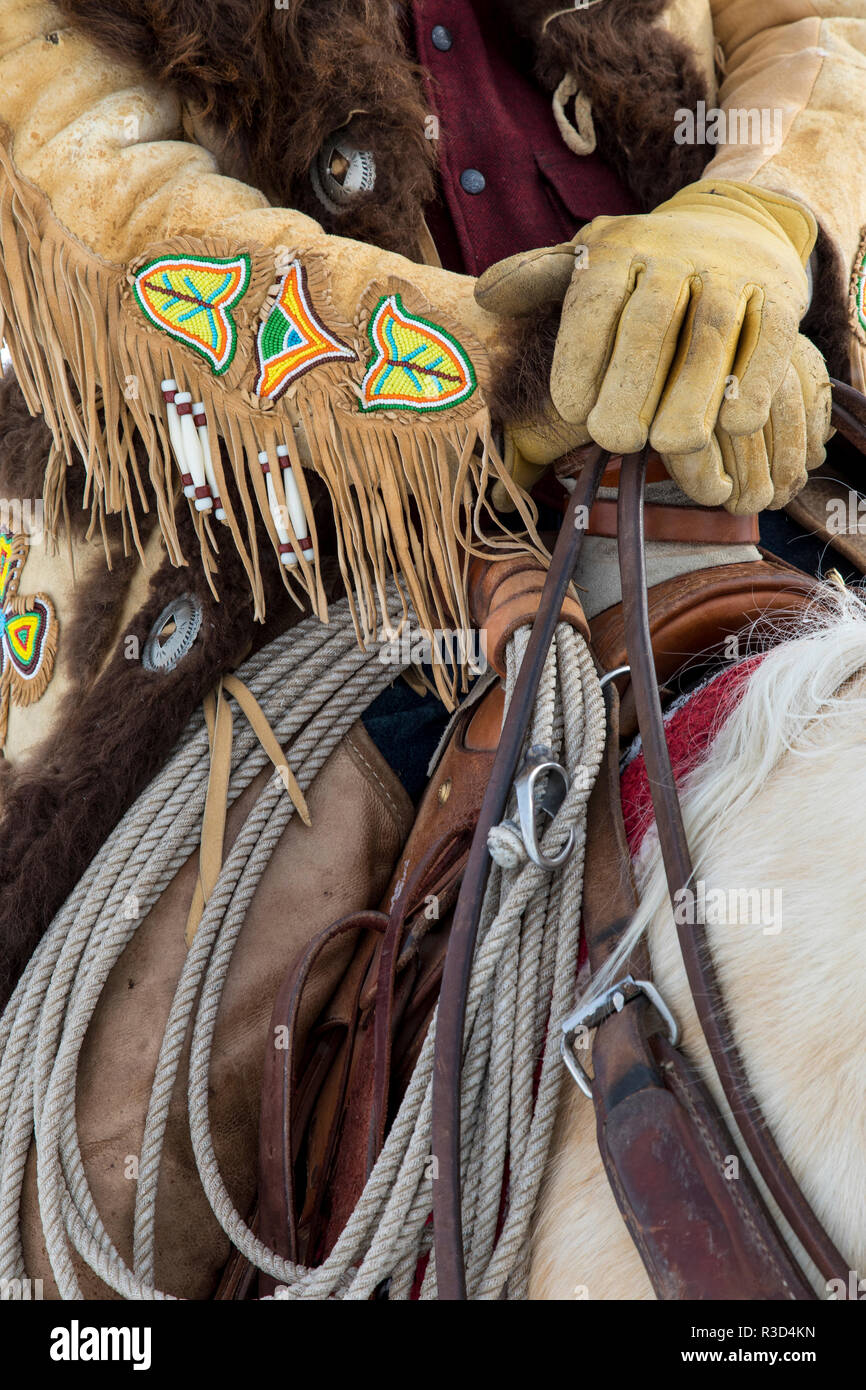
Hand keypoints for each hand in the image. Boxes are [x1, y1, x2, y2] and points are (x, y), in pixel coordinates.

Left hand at [478, 180, 830, 510]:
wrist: (734, 223)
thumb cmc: (642, 269)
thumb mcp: (589, 260)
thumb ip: (538, 280)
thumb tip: (486, 298)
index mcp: (617, 250)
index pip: (593, 302)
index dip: (581, 356)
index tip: (569, 409)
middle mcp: (674, 256)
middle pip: (650, 323)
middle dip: (630, 383)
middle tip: (611, 439)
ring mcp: (730, 275)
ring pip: (710, 337)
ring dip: (691, 395)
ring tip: (670, 446)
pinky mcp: (780, 298)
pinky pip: (770, 341)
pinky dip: (754, 384)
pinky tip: (735, 427)